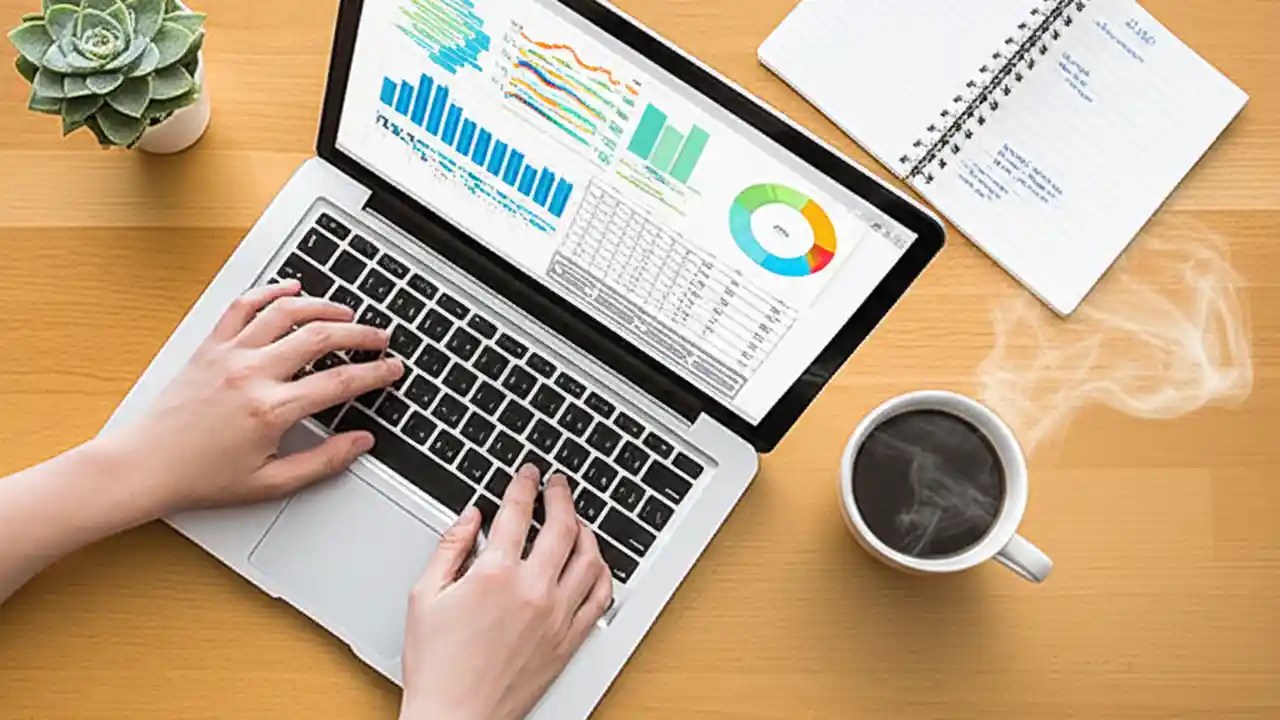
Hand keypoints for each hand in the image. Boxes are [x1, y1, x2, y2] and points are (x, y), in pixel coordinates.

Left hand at [116, 280, 403, 515]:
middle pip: (321, 336)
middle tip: (380, 338)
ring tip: (346, 313)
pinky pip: (244, 306)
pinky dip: (271, 291)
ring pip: (286, 312)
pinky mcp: (210, 346)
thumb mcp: (271, 482)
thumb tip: (360, 443)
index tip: (393, 370)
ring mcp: (230, 354)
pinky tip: (292, 289)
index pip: (340, 382)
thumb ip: (323, 461)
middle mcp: (252, 374)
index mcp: (272, 410)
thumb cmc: (200, 477)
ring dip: (323, 306)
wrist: (143, 466)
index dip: (376, 373)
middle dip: (360, 333)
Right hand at [400, 465, 613, 719]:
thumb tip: (471, 516)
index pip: (518, 511)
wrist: (454, 718)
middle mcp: (533, 591)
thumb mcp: (424, 596)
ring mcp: (557, 616)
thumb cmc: (436, 665)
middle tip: (557, 484)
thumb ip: (450, 547)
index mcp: (494, 575)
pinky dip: (602, 572)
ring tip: (577, 518)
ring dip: (586, 528)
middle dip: (561, 495)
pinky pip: (600, 597)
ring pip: (589, 557)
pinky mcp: (569, 640)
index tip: (528, 473)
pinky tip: (593, 562)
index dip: (524, 483)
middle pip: (562, 525)